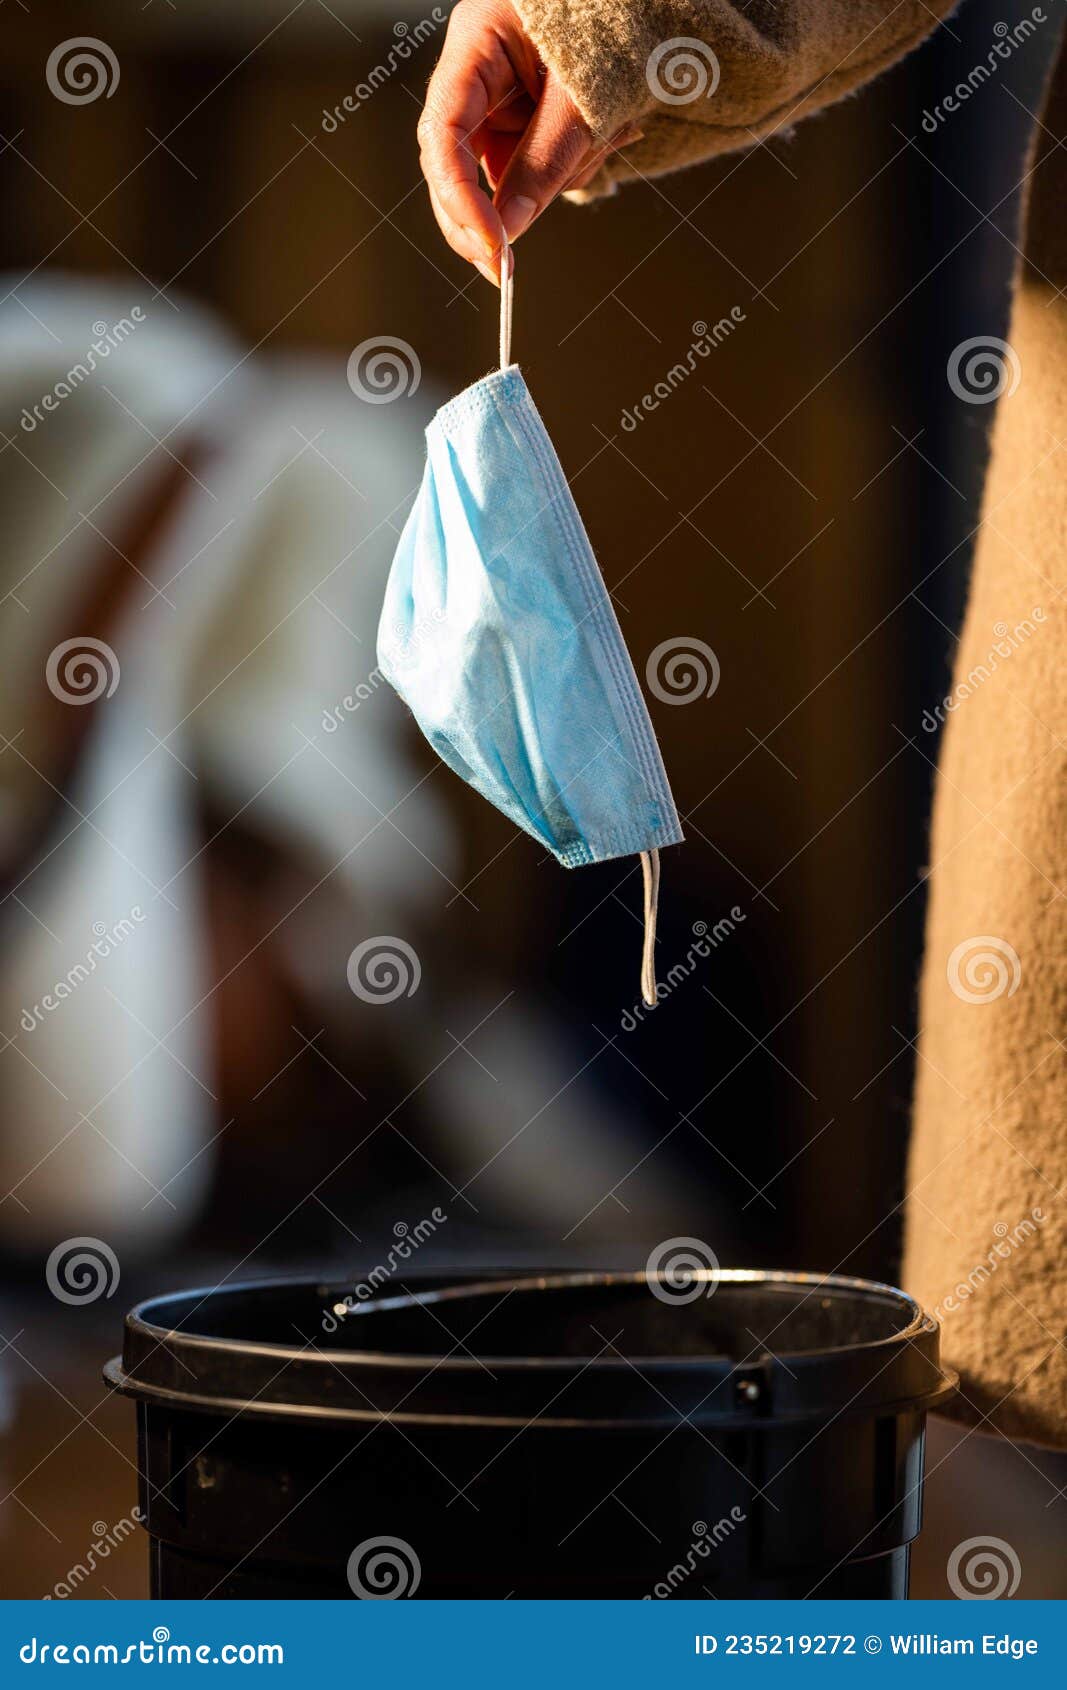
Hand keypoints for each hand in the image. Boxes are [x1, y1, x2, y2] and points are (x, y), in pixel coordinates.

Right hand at [418, 0, 639, 283]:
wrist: (656, 3)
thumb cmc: (622, 18)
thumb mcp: (588, 92)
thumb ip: (546, 159)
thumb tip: (509, 230)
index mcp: (478, 43)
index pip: (443, 132)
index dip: (458, 197)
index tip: (490, 246)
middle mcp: (477, 73)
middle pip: (453, 164)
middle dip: (485, 216)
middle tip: (505, 270)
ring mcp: (499, 98)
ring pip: (501, 174)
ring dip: (556, 177)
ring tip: (612, 133)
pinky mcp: (524, 118)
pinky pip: (533, 167)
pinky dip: (570, 168)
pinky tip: (607, 134)